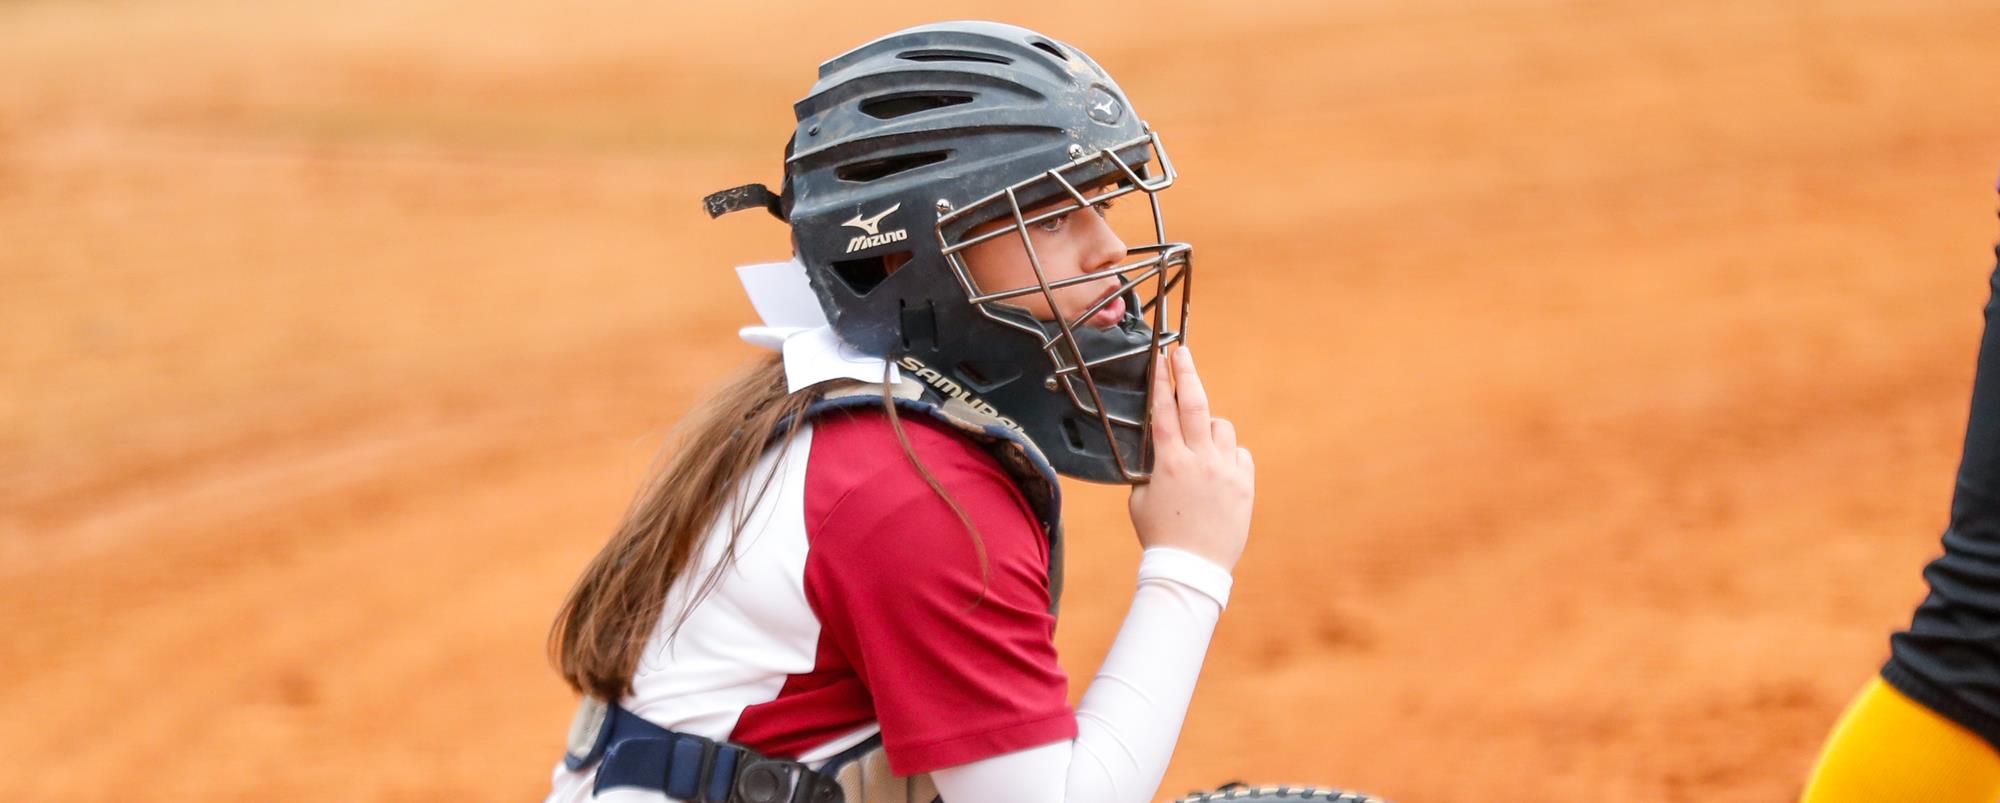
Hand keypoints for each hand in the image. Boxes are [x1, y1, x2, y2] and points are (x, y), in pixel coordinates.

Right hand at [1128, 347, 1254, 571]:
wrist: (1193, 567)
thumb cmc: (1160, 535)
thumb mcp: (1140, 499)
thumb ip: (1151, 470)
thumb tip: (1163, 454)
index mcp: (1168, 462)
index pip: (1163, 410)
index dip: (1162, 380)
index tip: (1162, 358)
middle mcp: (1199, 460)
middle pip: (1195, 404)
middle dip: (1187, 373)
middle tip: (1182, 353)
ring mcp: (1225, 470)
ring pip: (1222, 428)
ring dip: (1210, 429)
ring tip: (1200, 449)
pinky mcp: (1245, 484)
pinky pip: (1239, 454)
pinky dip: (1229, 456)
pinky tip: (1218, 475)